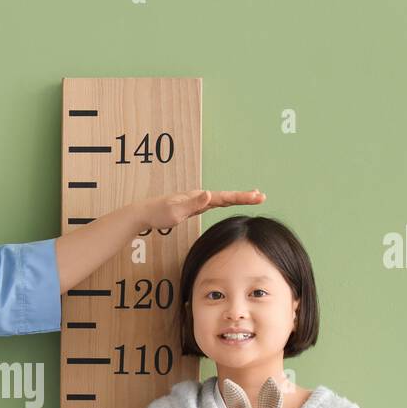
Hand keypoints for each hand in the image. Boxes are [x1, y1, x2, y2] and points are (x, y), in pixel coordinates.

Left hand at [137, 188, 265, 232]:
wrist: (144, 214)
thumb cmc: (158, 214)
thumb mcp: (176, 211)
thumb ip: (193, 203)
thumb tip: (210, 193)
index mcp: (198, 196)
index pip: (224, 197)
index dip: (241, 197)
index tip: (256, 196)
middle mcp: (199, 196)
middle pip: (226, 196)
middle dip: (244, 196)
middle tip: (262, 196)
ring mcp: (197, 200)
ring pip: (222, 198)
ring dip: (237, 197)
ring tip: (254, 196)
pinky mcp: (193, 206)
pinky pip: (214, 203)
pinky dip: (226, 202)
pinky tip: (229, 202)